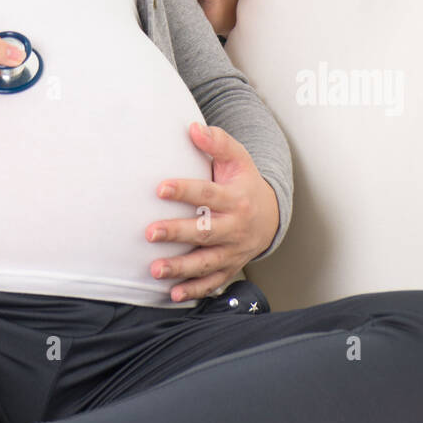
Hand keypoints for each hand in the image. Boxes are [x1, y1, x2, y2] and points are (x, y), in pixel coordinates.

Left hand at [146, 122, 279, 302]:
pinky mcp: (230, 268)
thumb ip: (217, 142)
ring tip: (155, 269)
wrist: (271, 216)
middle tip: (150, 232)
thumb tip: (193, 128)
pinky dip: (194, 290)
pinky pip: (212, 283)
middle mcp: (235, 227)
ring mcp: (233, 251)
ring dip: (180, 267)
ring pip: (206, 262)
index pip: (208, 194)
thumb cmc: (244, 183)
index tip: (160, 188)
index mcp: (236, 199)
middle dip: (177, 232)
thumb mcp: (237, 159)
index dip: (184, 190)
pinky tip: (173, 294)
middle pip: (205, 231)